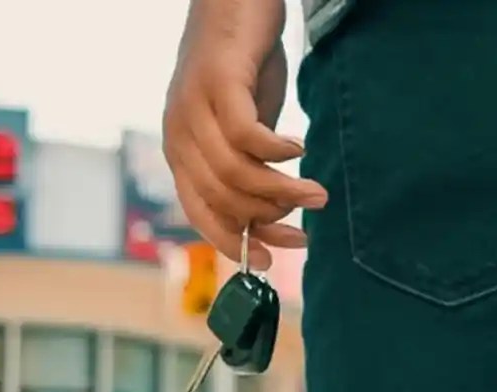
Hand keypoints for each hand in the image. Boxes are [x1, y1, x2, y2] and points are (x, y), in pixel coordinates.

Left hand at [163, 0, 327, 269]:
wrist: (234, 0)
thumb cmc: (242, 65)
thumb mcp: (243, 126)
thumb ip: (249, 168)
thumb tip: (272, 216)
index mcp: (181, 152)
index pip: (202, 214)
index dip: (237, 242)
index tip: (274, 259)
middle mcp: (180, 135)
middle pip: (224, 200)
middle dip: (270, 221)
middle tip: (310, 218)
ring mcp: (194, 109)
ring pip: (236, 174)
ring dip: (282, 190)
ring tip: (317, 192)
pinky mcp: (218, 83)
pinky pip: (247, 136)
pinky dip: (277, 151)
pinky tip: (299, 148)